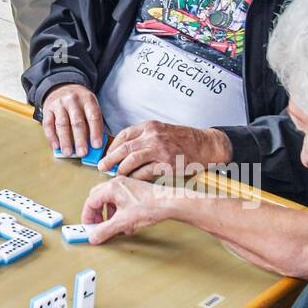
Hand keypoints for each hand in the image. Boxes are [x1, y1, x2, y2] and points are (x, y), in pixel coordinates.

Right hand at [41, 83, 103, 156]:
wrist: (61, 86)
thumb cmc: (80, 102)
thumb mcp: (90, 105)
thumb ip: (93, 122)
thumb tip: (94, 145)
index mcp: (87, 99)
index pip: (93, 116)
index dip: (95, 131)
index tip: (96, 146)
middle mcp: (73, 100)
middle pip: (77, 121)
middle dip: (80, 139)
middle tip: (83, 153)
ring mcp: (59, 104)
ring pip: (62, 124)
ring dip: (65, 140)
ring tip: (68, 153)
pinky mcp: (47, 109)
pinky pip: (48, 124)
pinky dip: (51, 136)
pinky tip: (56, 146)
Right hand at [80, 176, 169, 243]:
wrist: (169, 202)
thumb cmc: (150, 206)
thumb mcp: (123, 222)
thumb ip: (106, 230)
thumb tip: (94, 236)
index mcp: (111, 188)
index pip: (90, 201)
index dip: (87, 216)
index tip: (88, 226)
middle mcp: (116, 183)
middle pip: (97, 198)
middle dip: (96, 214)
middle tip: (96, 225)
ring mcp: (125, 185)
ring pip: (108, 200)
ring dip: (108, 214)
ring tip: (113, 226)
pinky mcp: (133, 189)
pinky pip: (119, 200)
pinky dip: (118, 211)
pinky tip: (125, 223)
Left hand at [101, 119, 232, 178]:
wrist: (205, 145)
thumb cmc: (182, 140)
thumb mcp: (160, 131)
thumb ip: (143, 138)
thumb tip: (121, 150)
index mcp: (149, 127)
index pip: (123, 136)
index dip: (111, 147)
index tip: (105, 155)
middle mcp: (153, 136)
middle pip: (124, 148)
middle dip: (110, 159)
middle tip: (102, 167)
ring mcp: (160, 150)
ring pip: (132, 160)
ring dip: (121, 170)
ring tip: (116, 175)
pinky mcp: (167, 164)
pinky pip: (145, 172)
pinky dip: (136, 177)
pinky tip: (131, 181)